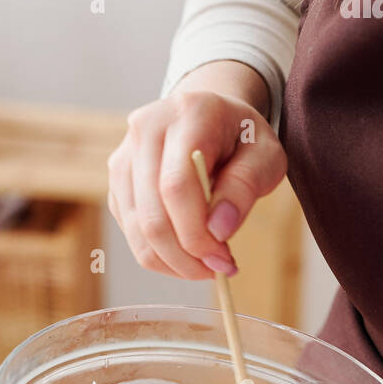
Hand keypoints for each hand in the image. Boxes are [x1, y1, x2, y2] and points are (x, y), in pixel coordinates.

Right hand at [107, 68, 286, 279]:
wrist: (210, 119)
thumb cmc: (242, 139)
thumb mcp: (265, 155)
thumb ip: (246, 187)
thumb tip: (218, 230)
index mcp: (187, 114)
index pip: (177, 186)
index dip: (196, 233)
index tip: (223, 259)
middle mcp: (145, 129)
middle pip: (152, 215)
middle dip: (185, 256)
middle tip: (216, 270)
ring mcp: (124, 157)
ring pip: (137, 231)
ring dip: (172, 262)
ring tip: (205, 265)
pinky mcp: (117, 184)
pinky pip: (131, 234)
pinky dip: (160, 256)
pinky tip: (187, 252)